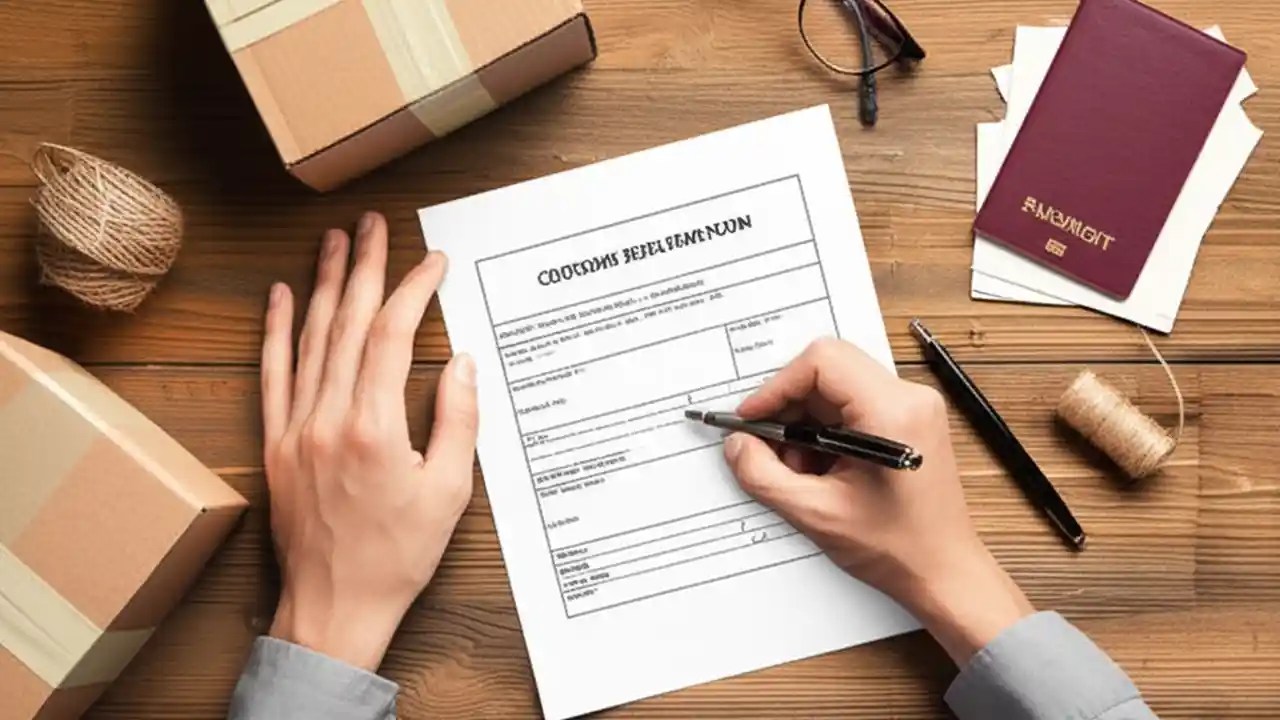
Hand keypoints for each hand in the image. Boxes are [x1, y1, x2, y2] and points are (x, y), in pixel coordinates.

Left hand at [259, 212, 477, 670]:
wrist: (334, 607)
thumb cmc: (397, 556)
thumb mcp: (449, 493)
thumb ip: (457, 421)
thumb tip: (459, 362)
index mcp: (374, 428)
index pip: (392, 336)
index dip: (413, 291)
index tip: (432, 264)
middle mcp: (328, 418)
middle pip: (346, 324)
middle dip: (363, 268)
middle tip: (373, 225)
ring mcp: (295, 429)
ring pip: (308, 340)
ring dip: (321, 285)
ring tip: (334, 241)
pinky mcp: (276, 445)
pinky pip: (273, 376)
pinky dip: (275, 332)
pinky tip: (279, 297)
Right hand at [723, 338, 1032, 664]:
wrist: (943, 572)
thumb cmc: (901, 548)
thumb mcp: (817, 514)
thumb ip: (764, 475)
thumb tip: (738, 445)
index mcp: (893, 412)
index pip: (822, 362)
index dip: (777, 387)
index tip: (753, 417)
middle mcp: (909, 399)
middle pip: (827, 371)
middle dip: (790, 408)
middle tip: (770, 448)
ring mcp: (912, 407)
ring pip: (836, 388)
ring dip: (806, 423)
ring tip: (801, 470)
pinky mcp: (908, 420)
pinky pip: (852, 406)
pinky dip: (825, 431)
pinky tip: (820, 470)